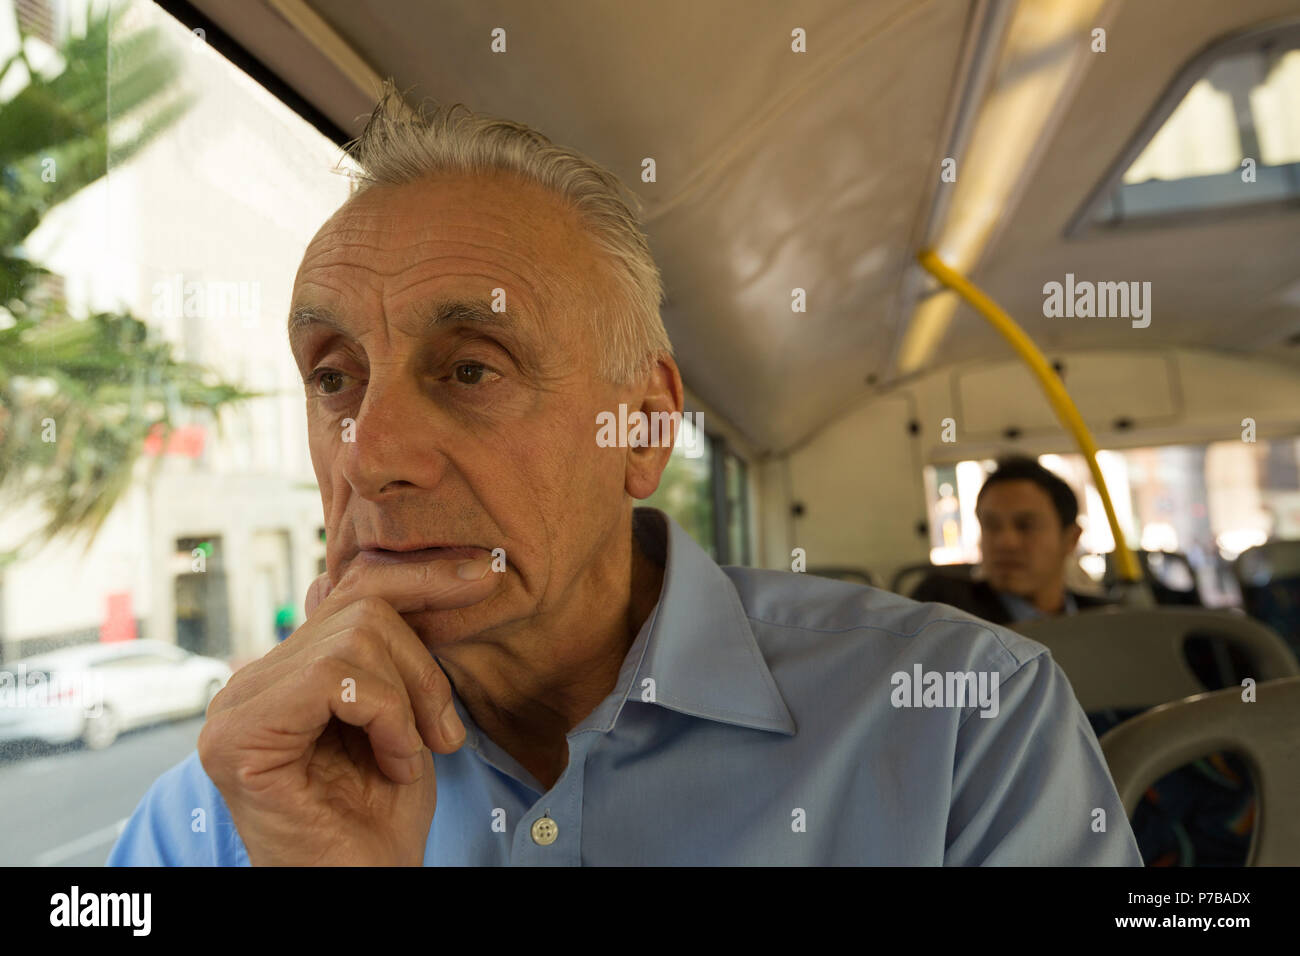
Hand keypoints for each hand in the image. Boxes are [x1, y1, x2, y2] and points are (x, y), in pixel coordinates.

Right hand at [197, 557, 498, 864]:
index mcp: (280, 676)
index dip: (419, 576)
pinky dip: (388, 718)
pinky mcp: (238, 736)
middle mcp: (246, 686)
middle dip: (421, 665)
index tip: (485, 572)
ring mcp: (235, 708)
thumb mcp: (399, 713)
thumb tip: (363, 573)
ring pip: (354, 637)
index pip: (348, 592)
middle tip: (442, 734)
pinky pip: (338, 677)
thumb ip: (380, 650)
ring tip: (409, 757)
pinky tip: (392, 764)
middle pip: (359, 607)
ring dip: (407, 701)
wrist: (368, 887)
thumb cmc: (383, 816)